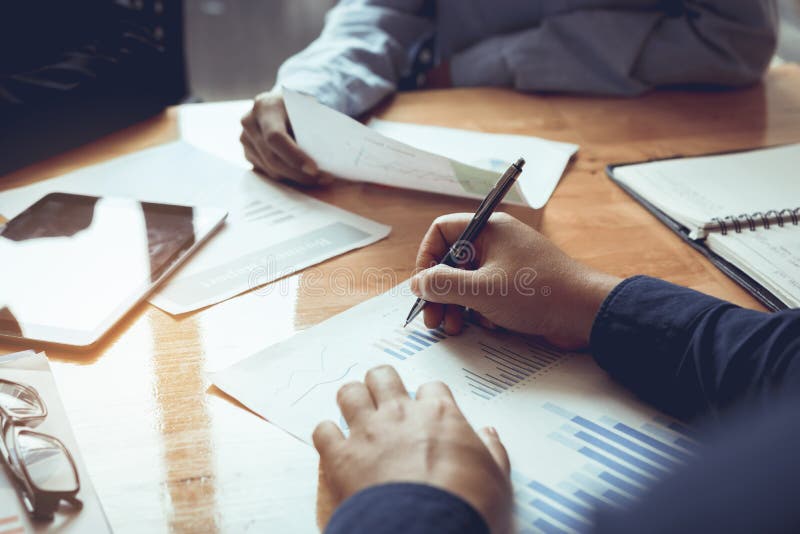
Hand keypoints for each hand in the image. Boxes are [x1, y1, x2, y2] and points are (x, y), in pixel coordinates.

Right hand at [240, 89, 330, 184]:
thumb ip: (313, 128)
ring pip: (271, 170)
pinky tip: (305, 174)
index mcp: (265, 106)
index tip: (314, 169)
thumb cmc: (301, 107)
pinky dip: (289, 177)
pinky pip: (269, 173)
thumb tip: (326, 156)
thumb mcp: (309, 109)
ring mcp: (246, 139)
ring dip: (297, 178)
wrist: (285, 105)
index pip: (275, 137)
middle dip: (300, 173)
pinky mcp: (249, 153)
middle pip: (273, 158)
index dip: (294, 156)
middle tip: (324, 179)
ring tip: (320, 178)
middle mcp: (250, 122)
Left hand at [313, 365, 511, 532]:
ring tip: (354, 411)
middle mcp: (400, 415)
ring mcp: (367, 432)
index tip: (428, 410)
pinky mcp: (340, 457)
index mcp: (439, 415)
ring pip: (349, 393)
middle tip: (383, 398)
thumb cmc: (466, 507)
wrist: (427, 532)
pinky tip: (333, 445)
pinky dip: (327, 436)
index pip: (431, 388)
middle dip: (381, 384)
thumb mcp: (496, 479)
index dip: (428, 398)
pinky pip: (323, 431)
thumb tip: (489, 434)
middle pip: (383, 376)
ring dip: (351, 400)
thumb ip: (492, 451)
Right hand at [410, 213, 621, 348]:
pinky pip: (486, 293)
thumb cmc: (538, 293)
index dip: (426, 258)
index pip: (441, 231)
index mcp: (489, 229)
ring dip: (457, 305)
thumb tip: (418, 284)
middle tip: (433, 320)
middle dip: (440, 292)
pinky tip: (490, 325)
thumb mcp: (481, 290)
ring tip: (455, 328)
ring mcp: (508, 263)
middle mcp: (497, 241)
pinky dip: (481, 310)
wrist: (586, 313)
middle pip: (452, 261)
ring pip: (468, 281)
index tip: (423, 286)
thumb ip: (443, 285)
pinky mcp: (517, 285)